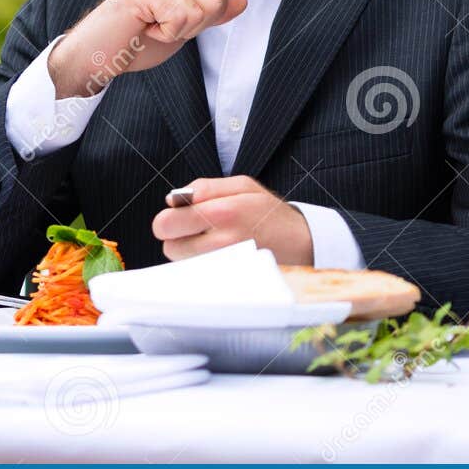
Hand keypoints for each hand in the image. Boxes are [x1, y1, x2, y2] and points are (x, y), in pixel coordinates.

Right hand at [48, 0, 245, 97]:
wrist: (97, 56)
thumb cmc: (136, 42)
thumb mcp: (182, 28)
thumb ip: (210, 13)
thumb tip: (243, 0)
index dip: (207, 18)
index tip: (175, 24)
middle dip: (194, 25)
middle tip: (161, 27)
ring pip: (198, 10)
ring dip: (177, 31)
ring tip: (150, 27)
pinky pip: (179, 18)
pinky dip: (165, 34)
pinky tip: (143, 28)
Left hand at [151, 176, 313, 265]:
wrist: (304, 243)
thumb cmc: (270, 213)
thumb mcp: (242, 185)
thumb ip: (203, 187)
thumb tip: (172, 201)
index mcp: (222, 213)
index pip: (165, 225)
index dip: (168, 219)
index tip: (180, 216)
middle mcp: (222, 243)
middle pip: (170, 248)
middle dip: (177, 237)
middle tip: (197, 230)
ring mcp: (226, 267)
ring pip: (183, 264)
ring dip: (190, 252)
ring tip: (213, 241)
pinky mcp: (230, 283)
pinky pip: (199, 276)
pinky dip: (202, 266)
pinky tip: (220, 255)